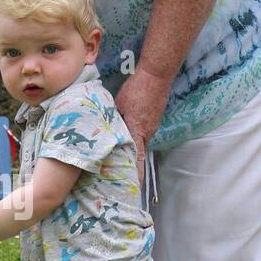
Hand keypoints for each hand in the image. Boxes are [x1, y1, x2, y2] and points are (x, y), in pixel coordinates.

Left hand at [114, 66, 171, 185]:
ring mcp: (152, 126)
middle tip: (119, 173)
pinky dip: (135, 135)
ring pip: (139, 140)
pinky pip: (143, 131)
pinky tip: (127, 132)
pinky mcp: (153, 119)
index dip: (135, 173)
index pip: (137, 158)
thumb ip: (112, 120)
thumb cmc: (137, 89)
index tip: (135, 186)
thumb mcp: (118, 104)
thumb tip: (104, 131)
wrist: (157, 74)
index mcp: (138, 131)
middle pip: (137, 152)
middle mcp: (148, 132)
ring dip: (131, 147)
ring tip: (119, 154)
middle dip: (129, 163)